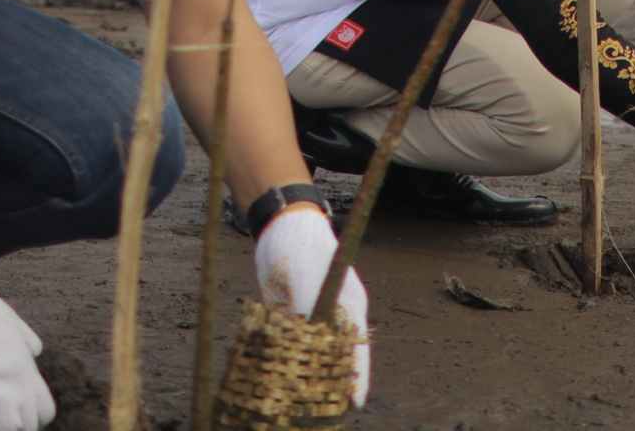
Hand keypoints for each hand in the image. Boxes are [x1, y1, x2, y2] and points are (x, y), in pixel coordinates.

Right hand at [0, 264, 54, 430]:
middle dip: (15, 428)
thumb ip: (27, 341)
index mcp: (26, 368)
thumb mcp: (13, 322)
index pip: (45, 410)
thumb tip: (34, 353)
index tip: (19, 416)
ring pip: (3, 430)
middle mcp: (13, 383)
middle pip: (26, 426)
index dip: (33, 418)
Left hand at [254, 207, 369, 407]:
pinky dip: (287, 357)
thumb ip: (313, 314)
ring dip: (307, 373)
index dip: (357, 378)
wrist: (279, 225)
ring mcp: (312, 315)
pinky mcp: (291, 313)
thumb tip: (315, 347)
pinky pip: (291, 342)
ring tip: (300, 401)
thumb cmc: (302, 248)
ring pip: (313, 352)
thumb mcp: (309, 283)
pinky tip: (277, 375)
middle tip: (322, 409)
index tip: (354, 404)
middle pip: (336, 356)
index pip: (358, 350)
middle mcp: (334, 315)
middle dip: (331, 382)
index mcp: (349, 308)